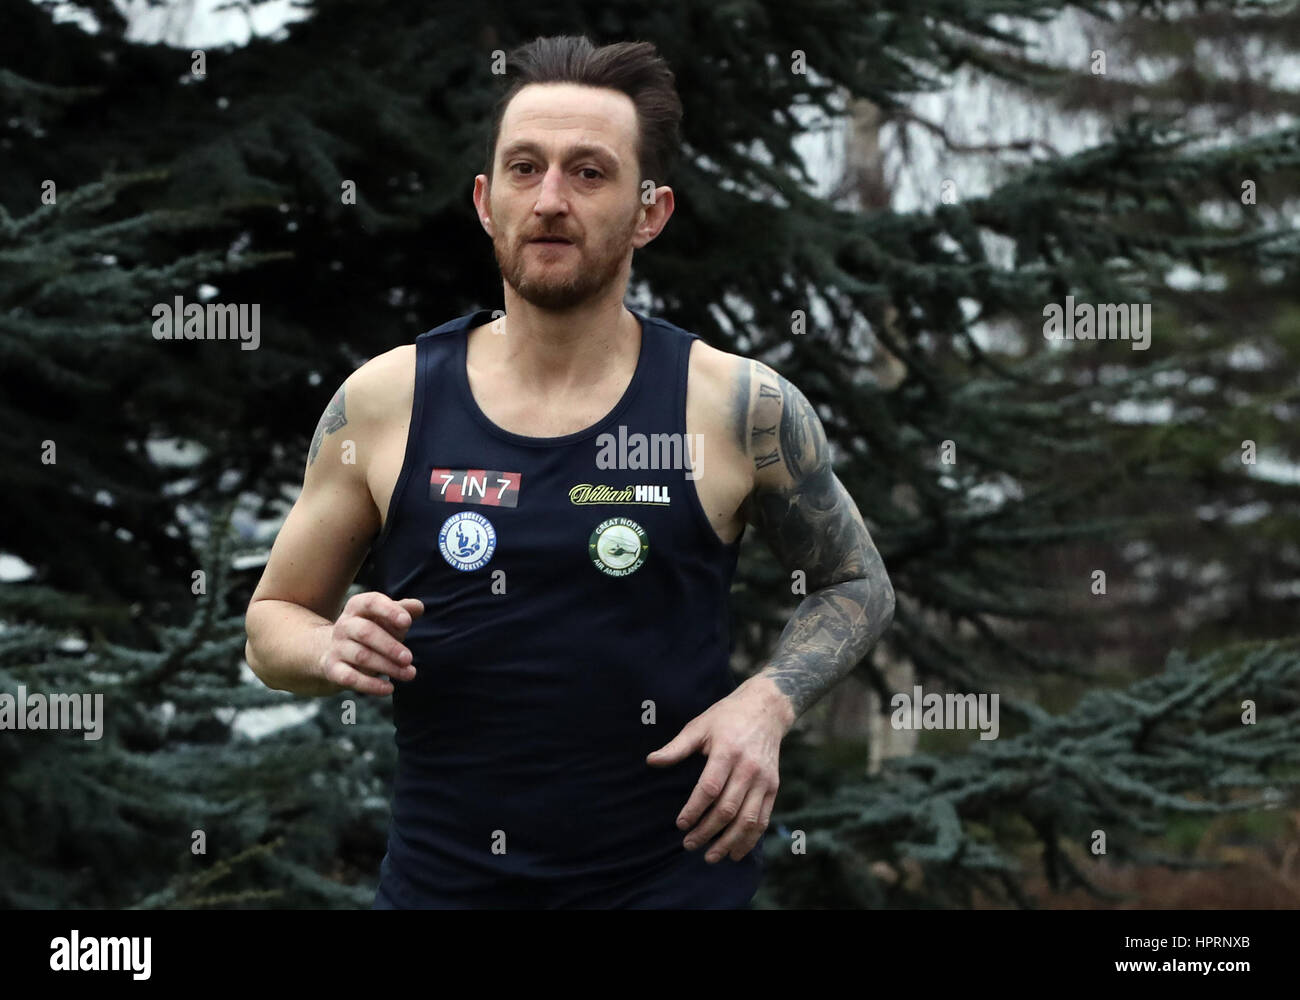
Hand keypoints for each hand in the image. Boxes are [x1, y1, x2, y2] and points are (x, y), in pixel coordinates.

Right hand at [316, 593, 423, 695]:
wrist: (338, 652)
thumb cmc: (373, 631)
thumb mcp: (386, 618)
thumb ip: (404, 610)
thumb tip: (419, 607)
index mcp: (357, 607)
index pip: (371, 602)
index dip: (389, 611)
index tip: (407, 622)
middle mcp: (344, 625)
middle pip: (366, 632)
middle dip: (390, 646)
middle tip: (409, 658)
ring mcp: (336, 647)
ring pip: (361, 656)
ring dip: (387, 667)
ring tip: (409, 674)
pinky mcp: (332, 668)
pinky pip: (350, 678)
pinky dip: (370, 685)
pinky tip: (389, 688)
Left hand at [645, 677, 791, 862]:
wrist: (766, 709)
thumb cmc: (726, 717)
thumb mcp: (699, 726)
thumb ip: (676, 747)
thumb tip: (651, 762)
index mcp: (727, 751)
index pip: (710, 788)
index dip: (694, 810)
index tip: (680, 825)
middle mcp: (748, 768)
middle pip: (727, 808)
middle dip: (707, 831)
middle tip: (689, 845)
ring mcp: (763, 779)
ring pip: (747, 819)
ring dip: (729, 842)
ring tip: (710, 857)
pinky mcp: (773, 787)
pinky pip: (763, 819)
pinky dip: (750, 839)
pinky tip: (735, 852)